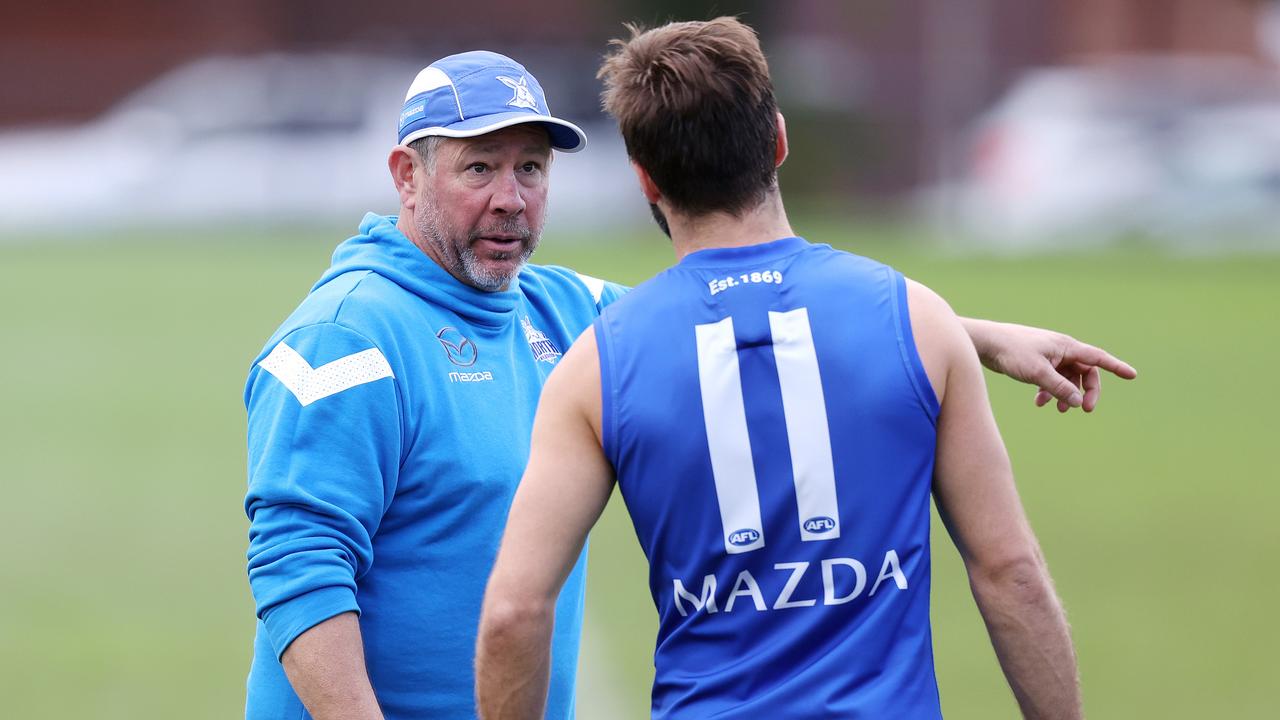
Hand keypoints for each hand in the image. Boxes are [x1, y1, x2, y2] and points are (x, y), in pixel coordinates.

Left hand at [961, 319, 1136, 412]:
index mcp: (1066, 346)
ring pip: (1067, 378)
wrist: (984, 343)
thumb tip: (1078, 401)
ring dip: (1067, 394)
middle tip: (1085, 409)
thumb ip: (1059, 388)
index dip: (1115, 367)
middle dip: (1086, 390)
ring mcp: (1049, 355)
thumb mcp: (1037, 373)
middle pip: (1084, 372)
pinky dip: (1050, 391)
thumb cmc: (1010, 352)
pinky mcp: (1036, 362)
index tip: (1132, 375)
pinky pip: (1051, 379)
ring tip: (1060, 410)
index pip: (1097, 357)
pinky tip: (1038, 403)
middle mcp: (1061, 349)